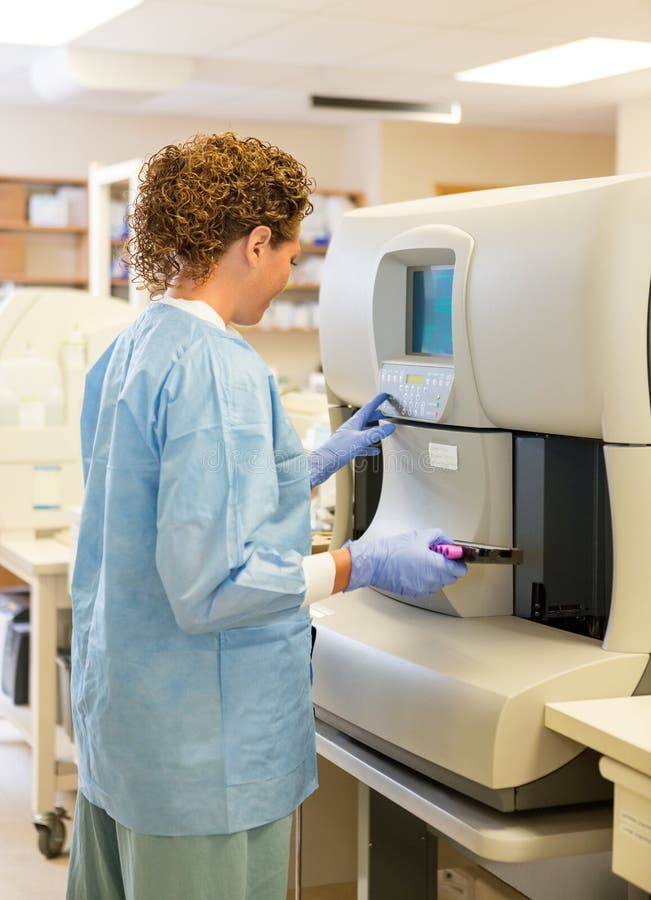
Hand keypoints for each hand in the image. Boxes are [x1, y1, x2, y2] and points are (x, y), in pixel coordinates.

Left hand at [308, 392, 395, 488]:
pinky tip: (374, 450)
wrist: (324, 462)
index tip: (384, 396)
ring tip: (381, 430)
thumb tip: (390, 427)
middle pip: (366, 418)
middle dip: (375, 414)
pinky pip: (361, 445)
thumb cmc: (338, 449)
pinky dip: (369, 446)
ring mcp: (348, 438)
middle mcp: (351, 428)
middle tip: (384, 412)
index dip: (377, 401)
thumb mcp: (361, 439)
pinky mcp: (347, 448)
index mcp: (354, 422)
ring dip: (373, 430)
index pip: (368, 408)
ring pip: (364, 431)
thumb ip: (376, 433)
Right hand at [344, 529, 466, 598]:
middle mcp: (433, 580)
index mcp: (437, 566)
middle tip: (436, 556)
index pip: (460, 570)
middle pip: (451, 577)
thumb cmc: (394, 550)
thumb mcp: (420, 536)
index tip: (454, 556)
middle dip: (447, 567)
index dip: (458, 561)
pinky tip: (416, 570)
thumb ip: (439, 537)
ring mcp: (424, 589)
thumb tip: (448, 541)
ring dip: (436, 574)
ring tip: (423, 562)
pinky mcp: (415, 593)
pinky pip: (428, 588)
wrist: (375, 563)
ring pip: (439, 583)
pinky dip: (426, 580)